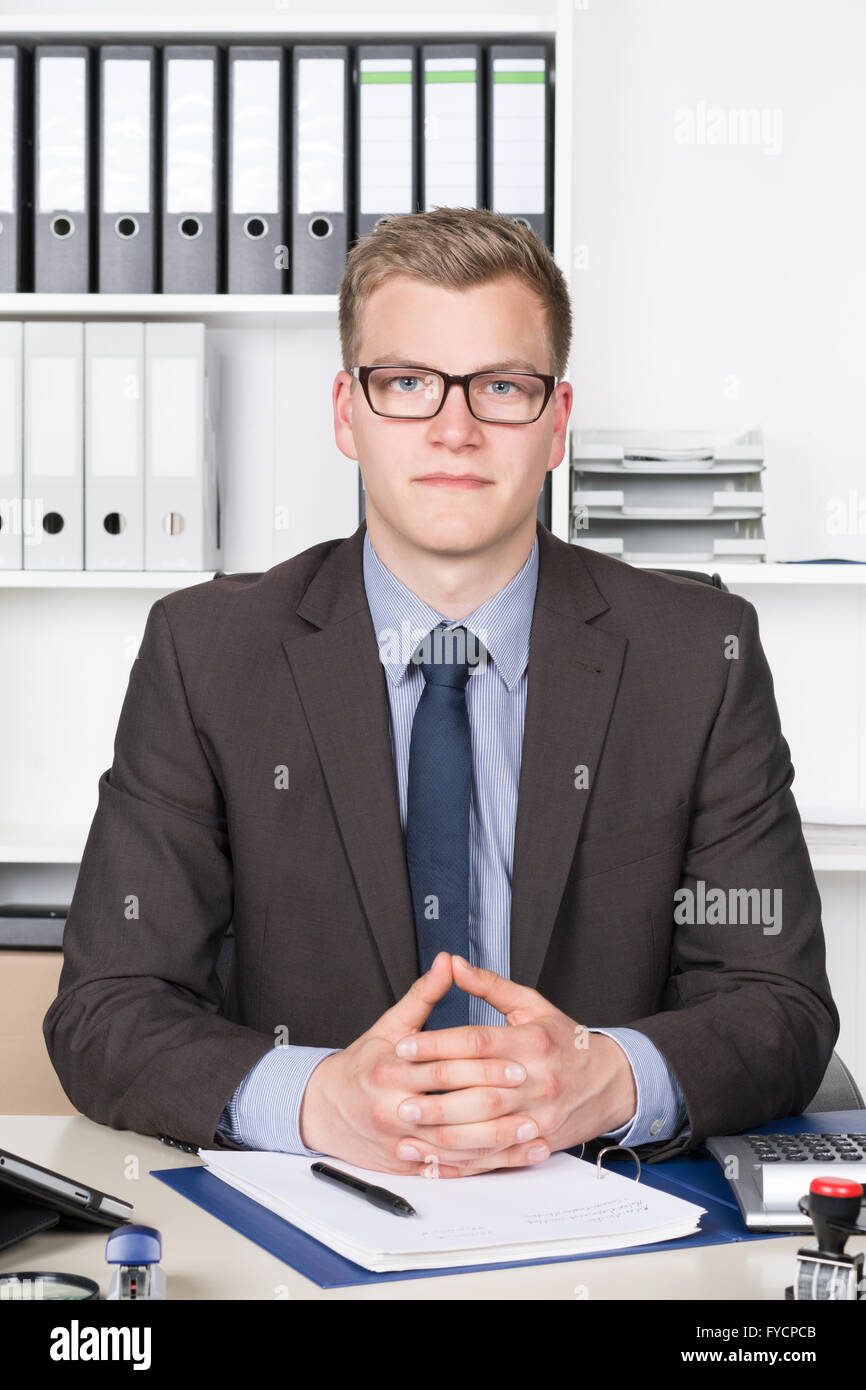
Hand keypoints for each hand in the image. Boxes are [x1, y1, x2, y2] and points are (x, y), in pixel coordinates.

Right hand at [298, 953, 542, 1176]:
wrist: (325, 1109)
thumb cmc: (363, 1064)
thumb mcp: (389, 1026)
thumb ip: (422, 995)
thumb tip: (447, 961)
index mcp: (389, 1071)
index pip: (444, 1068)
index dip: (483, 1067)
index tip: (517, 1063)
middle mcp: (391, 1108)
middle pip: (452, 1108)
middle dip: (495, 1103)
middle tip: (533, 1096)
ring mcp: (398, 1141)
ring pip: (455, 1144)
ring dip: (496, 1140)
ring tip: (532, 1129)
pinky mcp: (405, 1164)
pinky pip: (450, 1168)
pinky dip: (482, 1164)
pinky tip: (511, 1156)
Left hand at [390, 955, 637, 1174]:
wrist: (611, 1080)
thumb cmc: (566, 1040)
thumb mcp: (532, 1006)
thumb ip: (490, 986)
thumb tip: (453, 963)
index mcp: (532, 1043)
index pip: (477, 1043)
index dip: (438, 1044)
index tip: (405, 1047)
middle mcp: (537, 1081)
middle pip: (479, 1089)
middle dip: (435, 1094)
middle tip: (397, 1096)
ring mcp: (540, 1116)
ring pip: (486, 1129)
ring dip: (444, 1131)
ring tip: (409, 1128)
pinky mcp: (540, 1142)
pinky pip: (498, 1156)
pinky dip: (465, 1160)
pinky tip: (437, 1158)